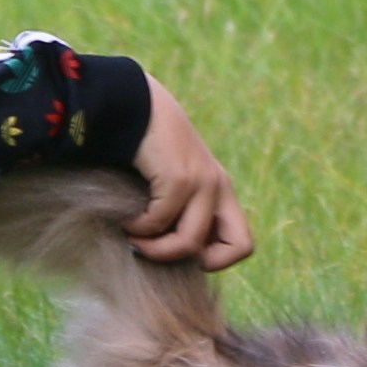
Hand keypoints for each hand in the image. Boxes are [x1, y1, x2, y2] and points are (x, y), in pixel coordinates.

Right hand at [123, 79, 253, 270]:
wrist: (132, 105)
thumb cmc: (144, 150)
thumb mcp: (170, 183)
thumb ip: (178, 211)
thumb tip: (166, 253)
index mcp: (221, 190)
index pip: (242, 243)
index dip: (214, 259)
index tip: (177, 248)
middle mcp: (219, 187)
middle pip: (236, 248)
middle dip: (194, 261)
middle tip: (160, 251)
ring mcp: (203, 182)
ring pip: (189, 244)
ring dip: (155, 250)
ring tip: (131, 238)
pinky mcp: (180, 178)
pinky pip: (158, 223)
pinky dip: (137, 228)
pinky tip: (124, 218)